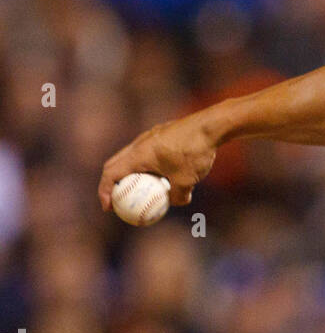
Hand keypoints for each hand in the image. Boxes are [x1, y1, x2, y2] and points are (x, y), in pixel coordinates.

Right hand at [98, 114, 218, 210]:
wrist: (211, 125)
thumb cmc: (195, 152)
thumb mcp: (187, 180)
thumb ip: (177, 196)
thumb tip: (176, 202)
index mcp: (138, 154)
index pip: (110, 174)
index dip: (104, 192)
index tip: (108, 208)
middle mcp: (139, 143)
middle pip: (114, 164)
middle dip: (111, 183)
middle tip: (116, 200)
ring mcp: (150, 136)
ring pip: (131, 156)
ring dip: (129, 172)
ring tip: (138, 190)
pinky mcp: (161, 133)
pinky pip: (146, 151)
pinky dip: (145, 165)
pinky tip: (162, 174)